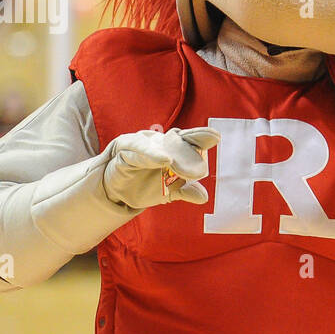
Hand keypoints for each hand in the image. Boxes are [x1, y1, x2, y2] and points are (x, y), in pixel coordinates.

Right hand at [103, 126, 219, 209]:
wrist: (118, 193)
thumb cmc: (144, 186)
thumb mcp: (167, 191)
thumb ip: (184, 191)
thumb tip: (203, 197)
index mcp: (171, 149)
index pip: (188, 142)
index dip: (201, 138)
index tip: (216, 137)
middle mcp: (158, 143)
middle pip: (177, 137)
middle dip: (194, 136)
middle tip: (211, 136)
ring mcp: (142, 143)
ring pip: (157, 144)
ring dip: (169, 150)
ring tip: (178, 159)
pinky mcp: (124, 149)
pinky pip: (137, 150)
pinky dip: (149, 155)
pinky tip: (163, 160)